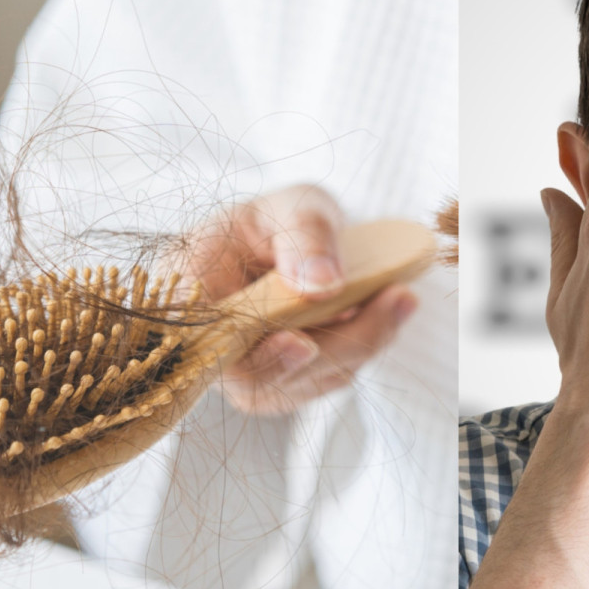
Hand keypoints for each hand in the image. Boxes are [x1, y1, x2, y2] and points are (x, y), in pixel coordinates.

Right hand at [178, 183, 418, 414]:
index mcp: (189, 292)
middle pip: (258, 377)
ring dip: (357, 345)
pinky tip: (389, 309)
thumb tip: (322, 284)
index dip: (247, 354)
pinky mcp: (285, 382)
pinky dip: (362, 346)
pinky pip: (325, 378)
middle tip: (391, 300)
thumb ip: (304, 235)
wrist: (291, 241)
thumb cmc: (279, 218)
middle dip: (329, 347)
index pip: (203, 344)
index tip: (302, 341)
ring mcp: (247, 370)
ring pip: (299, 383)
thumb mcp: (292, 205)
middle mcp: (210, 343)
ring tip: (399, 297)